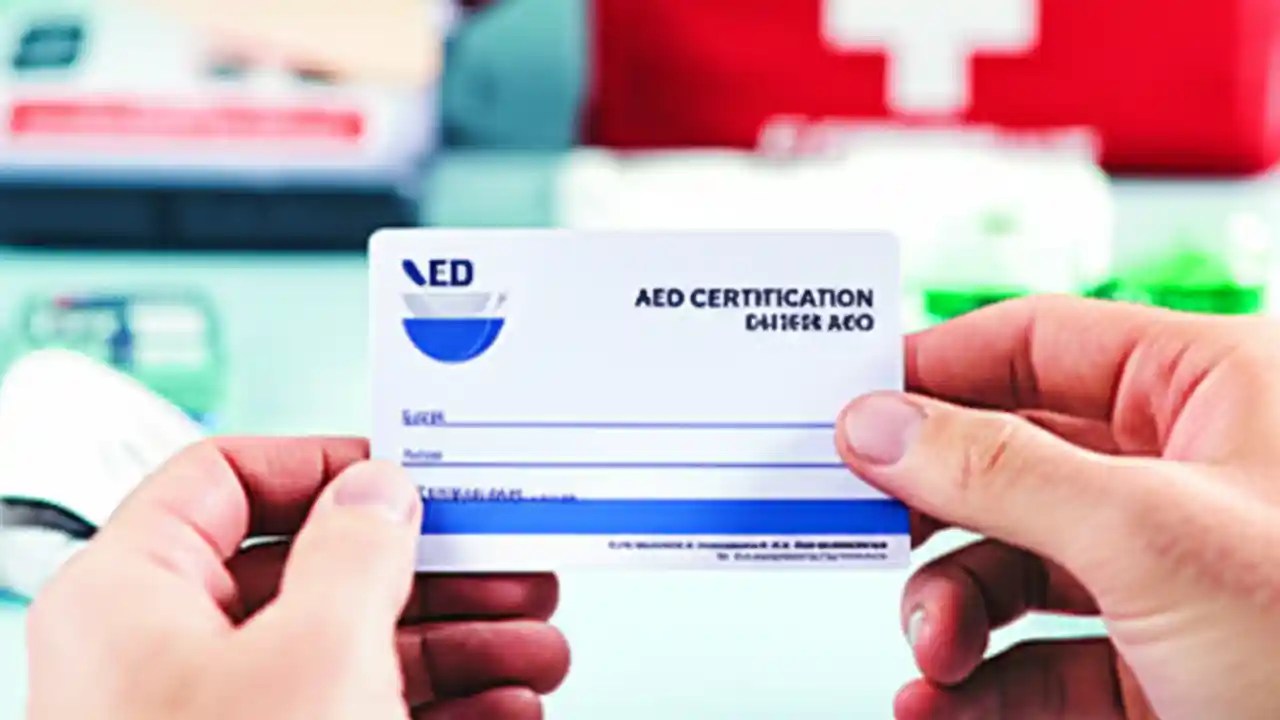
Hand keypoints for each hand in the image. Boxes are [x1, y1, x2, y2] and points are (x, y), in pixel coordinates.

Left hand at [26, 438, 568, 719]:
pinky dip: (442, 709)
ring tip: (537, 649)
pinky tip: (507, 710)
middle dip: (433, 572)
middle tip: (510, 569)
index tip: (407, 475)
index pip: (222, 480)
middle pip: (316, 573)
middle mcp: (171, 658)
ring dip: (460, 645)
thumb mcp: (315, 651)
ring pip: (355, 651)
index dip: (322, 465)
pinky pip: (365, 716)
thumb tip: (380, 493)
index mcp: (134, 598)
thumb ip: (358, 550)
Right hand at [836, 297, 1279, 719]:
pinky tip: (940, 706)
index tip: (845, 402)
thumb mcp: (1153, 538)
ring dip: (949, 612)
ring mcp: (1168, 580)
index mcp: (1212, 392)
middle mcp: (1183, 477)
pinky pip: (1039, 662)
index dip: (934, 367)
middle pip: (1008, 463)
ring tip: (929, 654)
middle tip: (866, 529)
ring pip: (1014, 570)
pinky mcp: (1157, 671)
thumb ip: (999, 469)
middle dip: (935, 514)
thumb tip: (876, 421)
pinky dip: (979, 687)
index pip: (1037, 342)